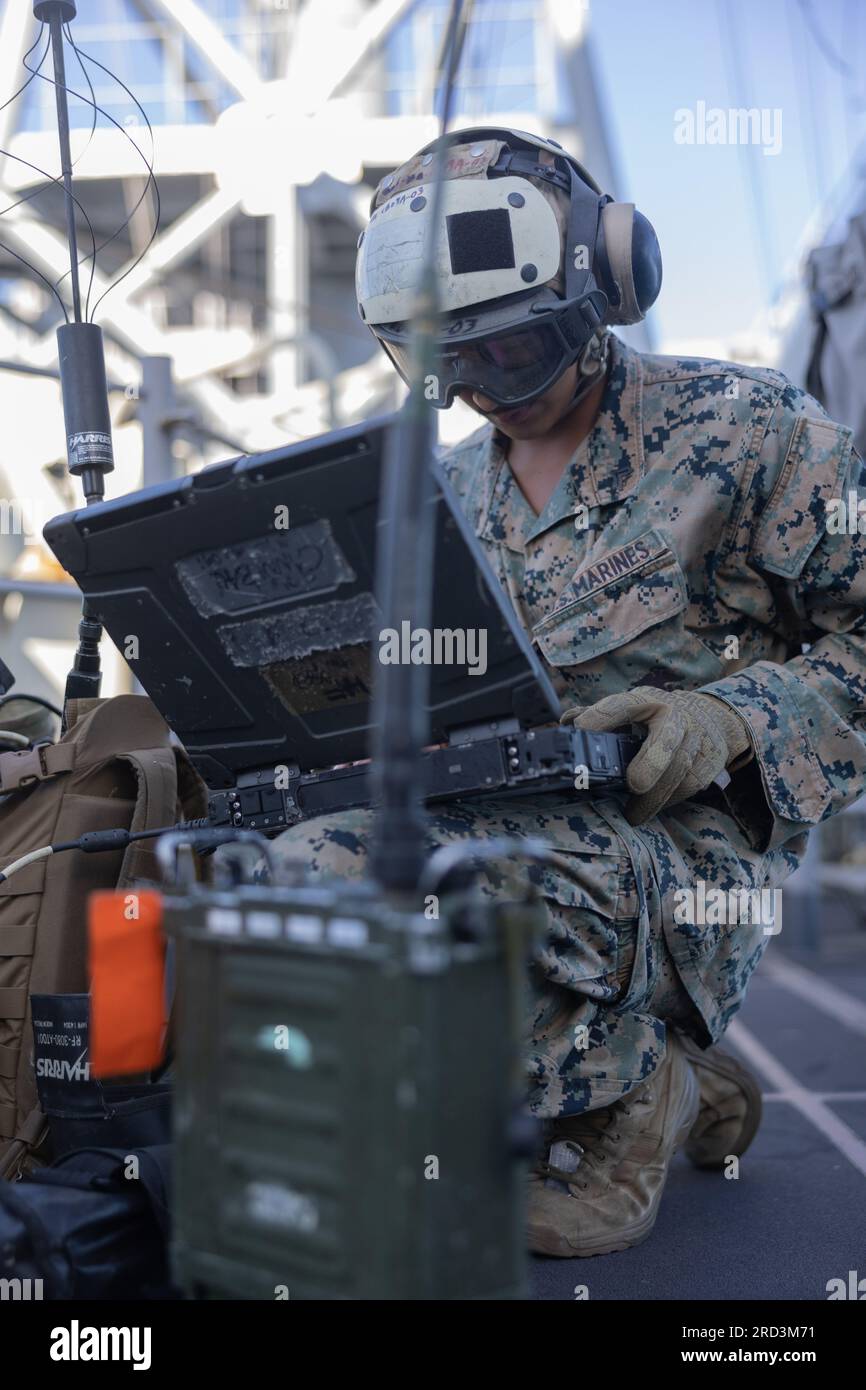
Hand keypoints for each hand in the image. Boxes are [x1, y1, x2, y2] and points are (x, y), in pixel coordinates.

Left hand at [564, 687, 751, 824]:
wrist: (710, 718)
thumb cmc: (657, 717)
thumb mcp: (631, 709)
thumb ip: (598, 716)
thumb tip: (564, 724)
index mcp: (646, 700)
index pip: (622, 705)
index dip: (601, 717)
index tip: (580, 731)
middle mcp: (674, 716)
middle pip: (666, 740)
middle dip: (652, 761)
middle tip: (634, 783)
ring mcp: (696, 739)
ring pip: (680, 770)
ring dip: (656, 796)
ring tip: (633, 815)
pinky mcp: (709, 762)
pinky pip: (689, 786)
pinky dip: (669, 801)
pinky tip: (652, 808)